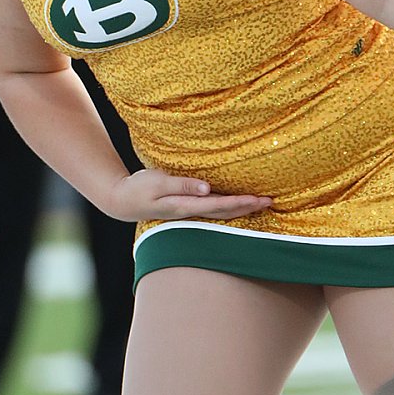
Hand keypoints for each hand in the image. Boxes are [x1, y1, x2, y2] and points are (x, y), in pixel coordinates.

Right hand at [105, 169, 272, 223]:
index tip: (259, 199)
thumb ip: (182, 185)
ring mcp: (190, 211)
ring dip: (243, 208)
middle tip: (270, 200)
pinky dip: (230, 206)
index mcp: (185, 206)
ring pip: (222, 212)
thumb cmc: (139, 189)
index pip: (220, 205)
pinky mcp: (188, 207)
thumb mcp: (158, 182)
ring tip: (262, 203)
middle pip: (226, 211)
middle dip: (249, 206)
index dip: (241, 202)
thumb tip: (206, 188)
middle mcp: (191, 211)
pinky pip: (214, 208)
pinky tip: (239, 203)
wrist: (122, 201)